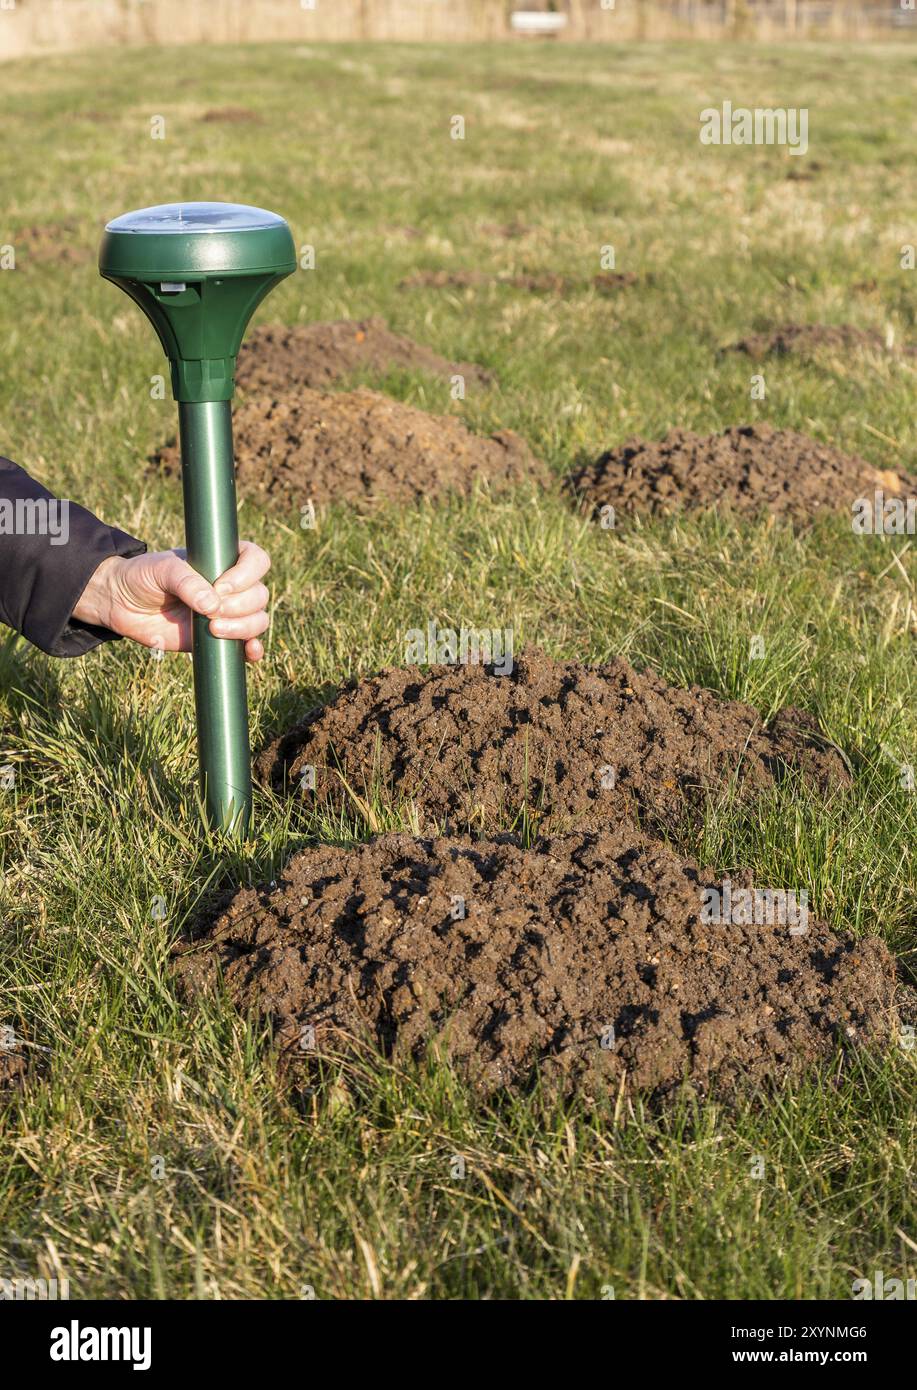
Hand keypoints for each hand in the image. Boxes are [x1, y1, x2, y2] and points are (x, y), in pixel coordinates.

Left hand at [73, 542, 270, 662]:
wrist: (121, 603)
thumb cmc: (142, 577)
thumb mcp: (162, 570)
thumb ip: (187, 582)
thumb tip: (213, 606)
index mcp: (222, 561)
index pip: (256, 560)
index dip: (246, 574)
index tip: (220, 586)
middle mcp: (231, 586)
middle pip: (259, 594)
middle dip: (239, 605)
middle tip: (209, 612)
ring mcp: (227, 613)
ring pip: (258, 620)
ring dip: (244, 627)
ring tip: (213, 629)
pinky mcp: (220, 638)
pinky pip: (248, 645)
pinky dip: (252, 650)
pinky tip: (249, 651)